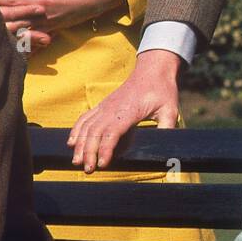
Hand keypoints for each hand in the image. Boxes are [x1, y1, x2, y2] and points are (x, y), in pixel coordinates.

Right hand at [68, 49, 182, 171]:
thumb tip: (166, 145)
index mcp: (128, 111)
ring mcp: (105, 106)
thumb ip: (167, 127)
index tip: (103, 164)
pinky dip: (76, 130)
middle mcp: (112, 108)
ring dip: (80, 145)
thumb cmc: (162, 91)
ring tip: (77, 161)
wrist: (152, 71)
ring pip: (86, 126)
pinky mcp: (102, 105)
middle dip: (89, 152)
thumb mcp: (170, 110)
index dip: (105, 149)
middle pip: (95, 132)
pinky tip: (72, 142)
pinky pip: (84, 118)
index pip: (112, 133)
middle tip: (88, 169)